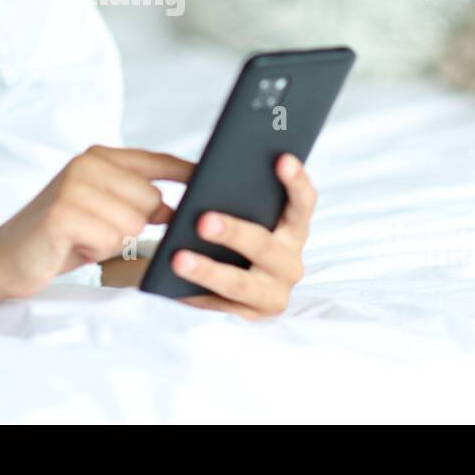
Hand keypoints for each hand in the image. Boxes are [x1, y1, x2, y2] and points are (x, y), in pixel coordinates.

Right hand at [0, 146, 190, 297]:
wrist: (4, 258)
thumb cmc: (60, 237)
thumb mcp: (103, 211)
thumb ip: (138, 200)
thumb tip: (181, 209)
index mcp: (99, 156)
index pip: (159, 160)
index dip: (189, 174)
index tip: (217, 180)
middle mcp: (87, 163)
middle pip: (152, 201)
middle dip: (135, 227)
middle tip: (98, 232)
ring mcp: (73, 185)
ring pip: (133, 223)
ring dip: (113, 243)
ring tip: (83, 239)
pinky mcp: (63, 213)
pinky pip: (110, 240)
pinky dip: (96, 252)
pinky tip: (73, 247)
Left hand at [172, 152, 313, 318]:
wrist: (227, 277)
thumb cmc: (236, 233)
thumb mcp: (243, 213)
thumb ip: (238, 197)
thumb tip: (209, 179)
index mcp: (294, 229)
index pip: (303, 203)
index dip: (296, 181)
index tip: (281, 159)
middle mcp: (291, 263)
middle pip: (264, 245)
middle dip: (234, 232)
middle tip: (203, 220)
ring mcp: (273, 293)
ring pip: (240, 283)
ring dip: (208, 270)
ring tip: (177, 258)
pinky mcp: (249, 316)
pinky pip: (220, 305)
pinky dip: (194, 293)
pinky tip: (170, 283)